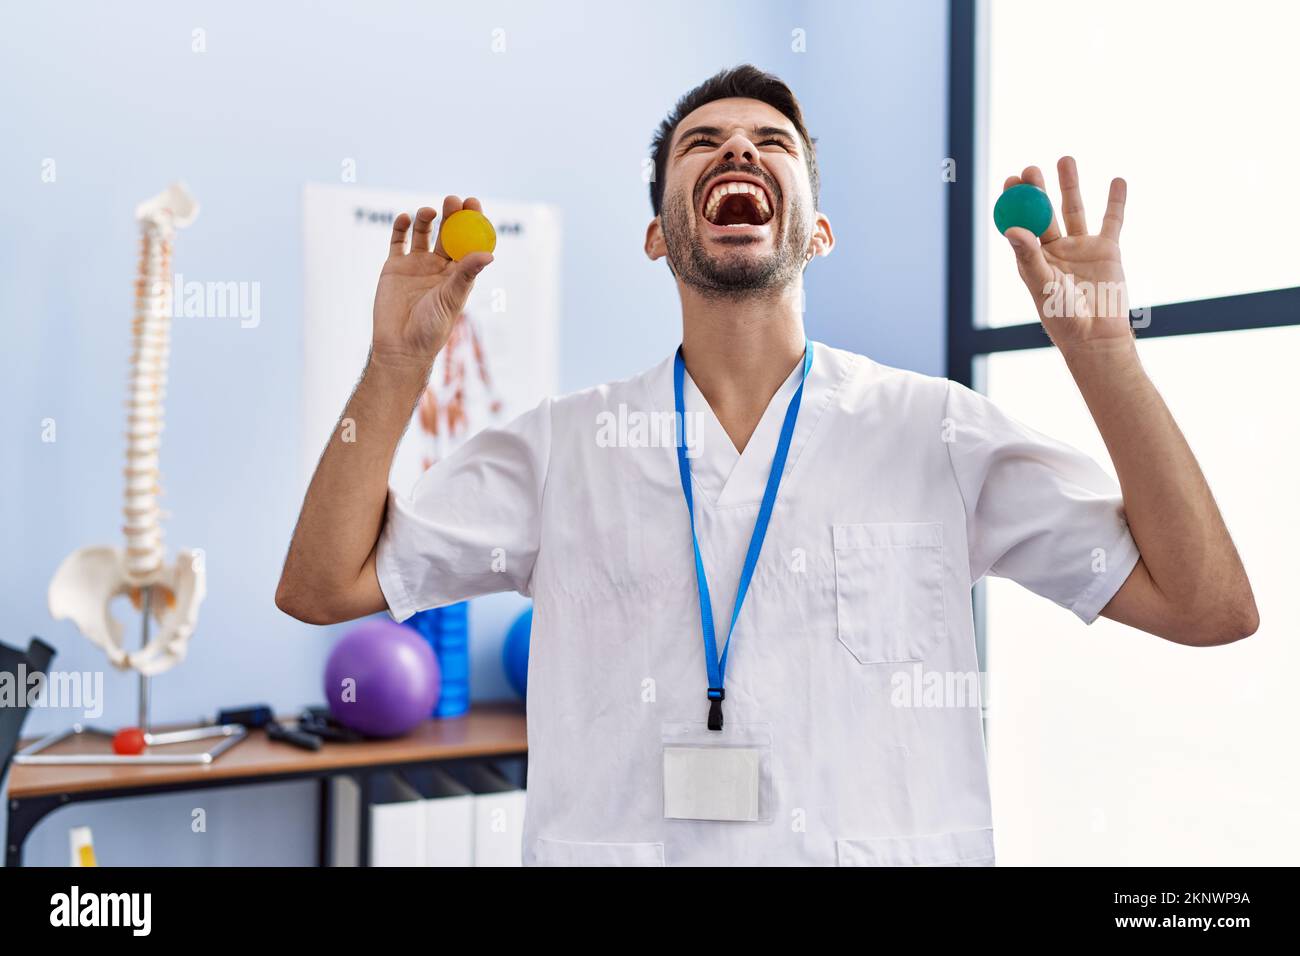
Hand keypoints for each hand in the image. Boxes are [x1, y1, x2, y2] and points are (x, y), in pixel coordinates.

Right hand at [370, 195, 493, 367]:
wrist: (399, 345)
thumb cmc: (431, 328)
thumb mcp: (451, 298)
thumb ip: (466, 274)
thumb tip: (489, 253)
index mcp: (458, 274)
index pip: (468, 241)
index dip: (472, 221)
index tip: (473, 202)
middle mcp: (438, 266)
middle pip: (447, 232)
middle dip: (451, 214)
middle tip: (453, 199)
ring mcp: (416, 265)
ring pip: (423, 232)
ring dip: (427, 218)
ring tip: (429, 212)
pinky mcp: (394, 266)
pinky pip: (398, 240)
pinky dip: (401, 226)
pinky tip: (406, 218)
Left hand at [1003, 157, 1131, 353]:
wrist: (1097, 336)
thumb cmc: (1063, 317)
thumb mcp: (1043, 286)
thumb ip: (1029, 257)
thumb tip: (1011, 228)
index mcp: (1033, 258)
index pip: (1020, 222)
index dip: (1015, 201)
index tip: (1010, 180)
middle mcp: (1055, 249)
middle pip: (1044, 211)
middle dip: (1038, 189)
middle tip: (1031, 168)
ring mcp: (1081, 248)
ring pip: (1075, 209)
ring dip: (1070, 185)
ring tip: (1065, 159)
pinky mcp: (1108, 251)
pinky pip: (1113, 221)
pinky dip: (1116, 201)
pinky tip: (1117, 181)